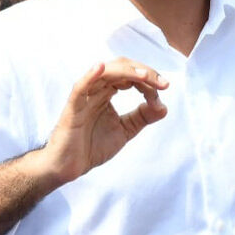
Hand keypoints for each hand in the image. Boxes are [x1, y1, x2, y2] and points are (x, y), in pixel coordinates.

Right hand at [41, 58, 168, 184]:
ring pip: (104, 73)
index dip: (149, 80)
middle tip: (162, 83)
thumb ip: (142, 117)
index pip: (130, 76)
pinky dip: (90, 76)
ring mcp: (84, 97)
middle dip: (143, 72)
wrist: (69, 167)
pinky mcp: (73, 107)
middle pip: (120, 68)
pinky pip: (80, 87)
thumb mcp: (125, 130)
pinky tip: (101, 68)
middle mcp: (96, 90)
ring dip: (127, 72)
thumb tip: (164, 106)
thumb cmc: (92, 146)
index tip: (164, 88)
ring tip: (145, 77)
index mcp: (107, 93)